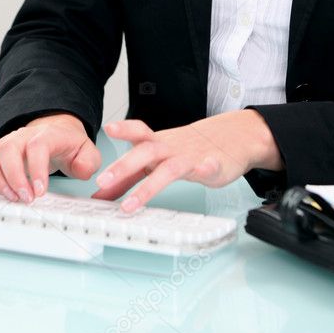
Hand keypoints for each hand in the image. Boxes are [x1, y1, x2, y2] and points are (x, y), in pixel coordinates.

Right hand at [0, 113, 101, 203]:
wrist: (56, 130)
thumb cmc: (68, 144)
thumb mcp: (87, 152)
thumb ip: (87, 161)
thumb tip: (79, 170)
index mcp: (45, 135)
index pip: (37, 146)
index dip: (36, 169)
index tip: (39, 191)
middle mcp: (22, 136)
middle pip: (9, 148)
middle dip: (15, 176)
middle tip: (25, 198)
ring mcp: (7, 142)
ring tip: (9, 196)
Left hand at [90, 110, 282, 210]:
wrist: (230, 137)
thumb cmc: (188, 150)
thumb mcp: (157, 158)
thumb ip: (130, 175)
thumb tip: (103, 191)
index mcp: (156, 144)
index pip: (137, 136)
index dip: (123, 131)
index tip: (107, 129)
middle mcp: (170, 149)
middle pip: (146, 152)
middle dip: (123, 166)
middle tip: (103, 181)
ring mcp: (191, 158)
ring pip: (170, 169)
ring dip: (149, 187)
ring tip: (132, 204)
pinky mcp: (213, 166)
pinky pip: (210, 167)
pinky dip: (207, 168)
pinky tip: (206, 170)